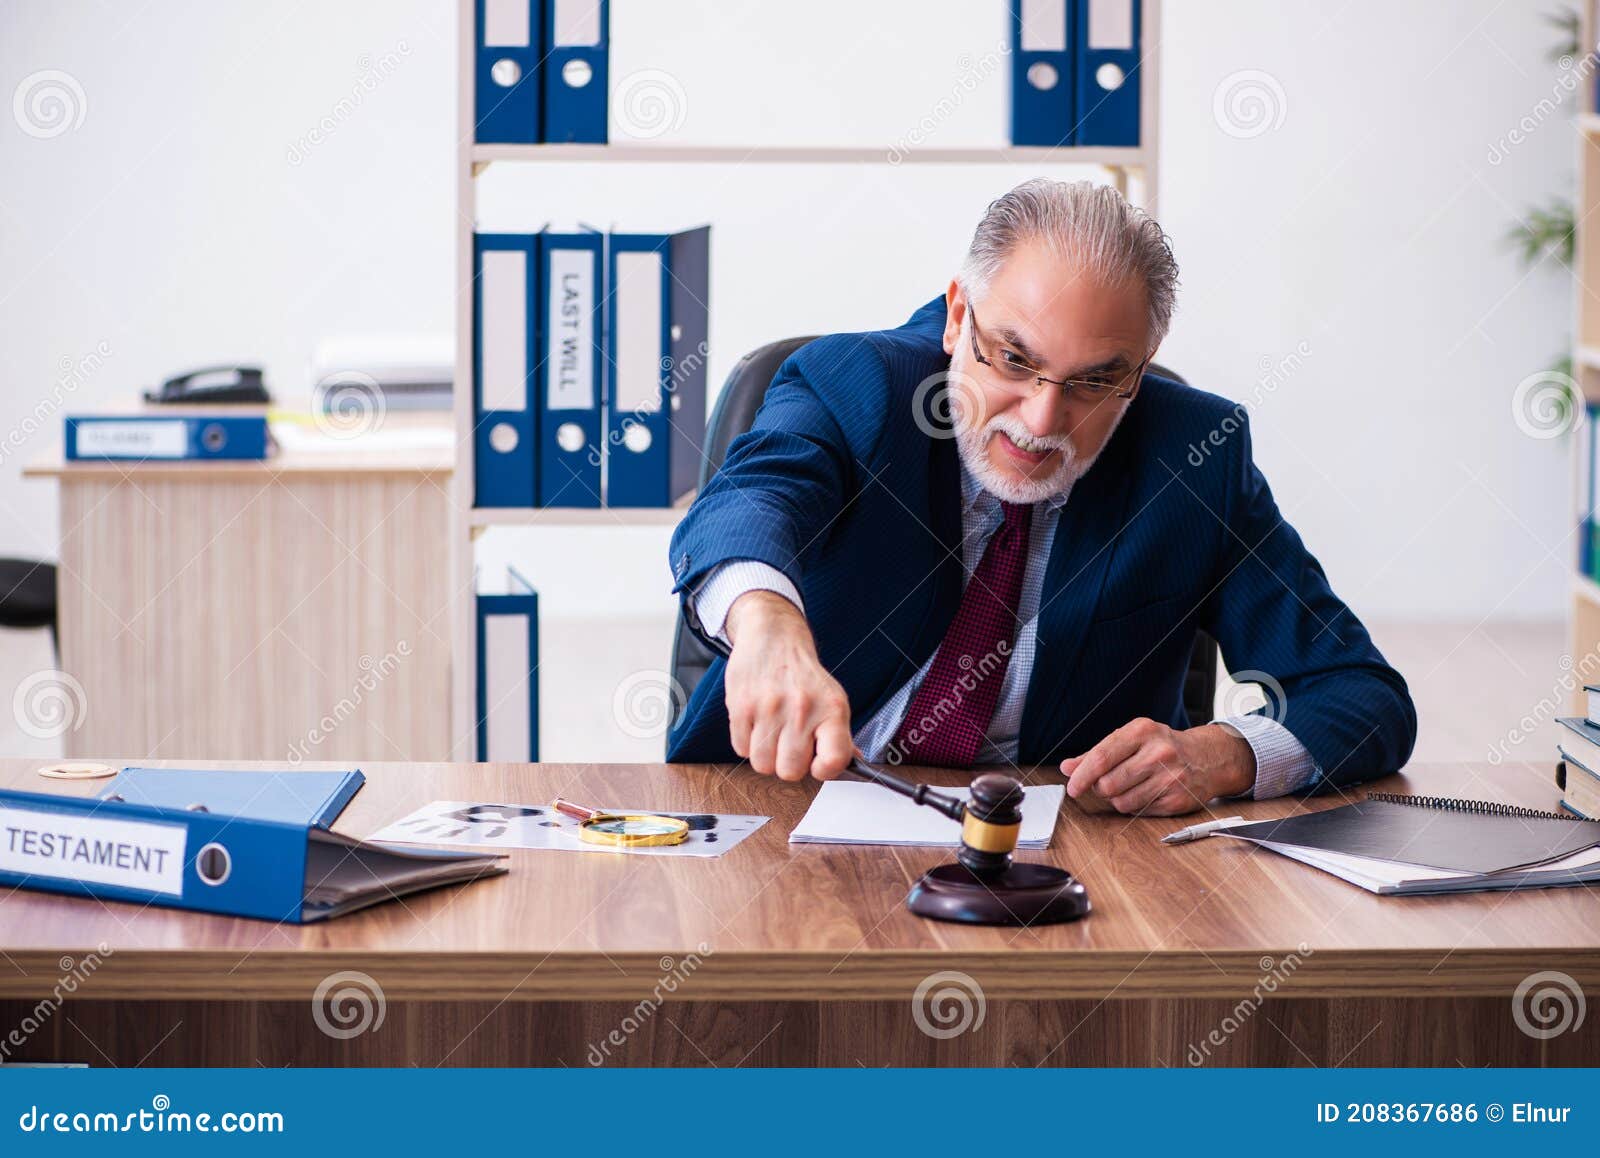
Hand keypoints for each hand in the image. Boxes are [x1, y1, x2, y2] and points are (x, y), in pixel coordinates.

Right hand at [723, 590, 853, 781]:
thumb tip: (853, 764)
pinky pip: (740, 750)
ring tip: (773, 732)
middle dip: (789, 763)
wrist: (773, 636)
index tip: (817, 764)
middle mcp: (802, 709)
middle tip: (790, 743)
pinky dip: (747, 743)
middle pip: (790, 771)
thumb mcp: (832, 699)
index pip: (834, 760)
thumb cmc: (804, 676)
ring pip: (763, 765)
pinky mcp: (741, 707)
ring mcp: (769, 708)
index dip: (824, 770)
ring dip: (766, 755)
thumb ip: (840, 736)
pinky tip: (757, 723)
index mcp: (832, 709)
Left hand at [1060, 719, 1255, 816]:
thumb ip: (1096, 753)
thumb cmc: (1161, 746)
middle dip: (1100, 788)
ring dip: (1117, 799)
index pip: (1102, 757)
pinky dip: (1134, 806)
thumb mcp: (1131, 739)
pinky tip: (1145, 793)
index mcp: (1142, 731)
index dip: (1081, 775)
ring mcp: (1170, 777)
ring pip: (1121, 801)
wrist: (1207, 758)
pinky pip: (1139, 811)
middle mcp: (1158, 752)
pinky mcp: (1177, 800)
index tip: (1072, 787)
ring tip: (1129, 786)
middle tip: (1106, 783)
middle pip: (1108, 783)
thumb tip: (1067, 768)